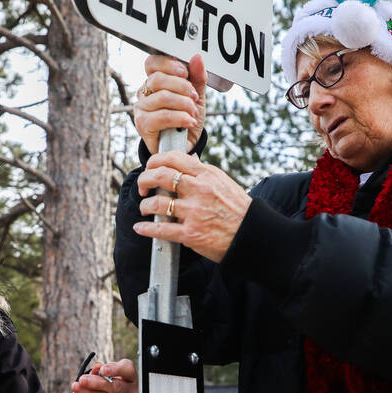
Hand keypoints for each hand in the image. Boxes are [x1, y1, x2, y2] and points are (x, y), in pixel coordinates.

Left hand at [71, 358, 137, 392]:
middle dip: (97, 383)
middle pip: (116, 387)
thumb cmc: (111, 381)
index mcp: (131, 377)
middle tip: (82, 379)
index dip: (115, 370)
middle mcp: (133, 392)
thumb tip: (97, 367)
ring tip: (76, 387)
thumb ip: (102, 369)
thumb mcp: (108, 372)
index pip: (128, 371)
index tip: (102, 369)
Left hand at [133, 150, 251, 261]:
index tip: (149, 167)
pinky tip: (140, 227)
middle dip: (145, 180)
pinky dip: (147, 228)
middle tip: (142, 186)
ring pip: (158, 203)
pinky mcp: (191, 233)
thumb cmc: (238, 208)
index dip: (155, 161)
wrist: (251, 234)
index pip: (173, 159)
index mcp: (206, 175)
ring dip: (145, 205)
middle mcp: (199, 190)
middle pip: (161, 176)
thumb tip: (189, 157)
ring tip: (145, 207)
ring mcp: (194, 212)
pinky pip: (162, 229)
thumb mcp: (223, 182)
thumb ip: (203, 171)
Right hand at [135, 53, 207, 154]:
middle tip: (194, 98)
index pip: (152, 63)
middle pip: (157, 79)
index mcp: (155, 82)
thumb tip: (197, 57)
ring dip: (184, 105)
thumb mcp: (196, 96)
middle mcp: (144, 93)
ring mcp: (141, 108)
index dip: (168, 64)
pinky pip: (162, 116)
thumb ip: (197, 77)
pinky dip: (180, 118)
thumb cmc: (187, 118)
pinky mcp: (142, 124)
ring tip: (193, 113)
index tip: (185, 72)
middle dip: (182, 87)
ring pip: (162, 97)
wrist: (186, 145)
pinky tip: (188, 122)